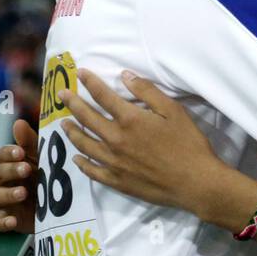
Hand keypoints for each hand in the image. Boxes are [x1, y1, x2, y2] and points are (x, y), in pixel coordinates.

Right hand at [0, 119, 39, 233]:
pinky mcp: (6, 220)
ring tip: (23, 192)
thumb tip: (19, 123)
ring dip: (8, 194)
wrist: (53, 204)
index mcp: (4, 164)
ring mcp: (0, 202)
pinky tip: (12, 220)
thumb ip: (29, 142)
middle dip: (10, 171)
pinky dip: (4, 222)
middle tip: (27, 169)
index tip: (21, 152)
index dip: (8, 153)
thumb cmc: (41, 174)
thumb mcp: (40, 157)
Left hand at [58, 69, 228, 217]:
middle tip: (61, 95)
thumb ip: (148, 92)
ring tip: (63, 123)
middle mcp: (115, 139)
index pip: (103, 96)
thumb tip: (125, 76)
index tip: (80, 73)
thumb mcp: (174, 111)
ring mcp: (113, 162)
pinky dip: (82, 163)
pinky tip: (77, 159)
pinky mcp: (116, 180)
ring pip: (84, 144)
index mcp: (130, 119)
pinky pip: (92, 171)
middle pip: (87, 118)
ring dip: (72, 131)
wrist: (195, 182)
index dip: (90, 82)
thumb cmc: (188, 144)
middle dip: (73, 103)